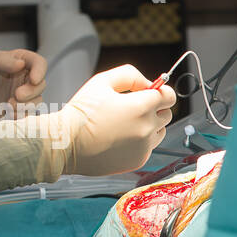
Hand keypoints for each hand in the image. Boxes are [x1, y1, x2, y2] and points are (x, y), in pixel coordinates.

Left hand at [0, 49, 47, 118]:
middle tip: (16, 96)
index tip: (33, 80)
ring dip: (26, 105)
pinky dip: (20, 115)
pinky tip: (6, 113)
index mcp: (17, 60)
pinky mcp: (15, 108)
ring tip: (8, 106)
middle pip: (41, 84)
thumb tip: (21, 64)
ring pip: (37, 100)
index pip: (38, 62)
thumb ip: (1, 60)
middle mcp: (22, 77)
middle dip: (31, 92)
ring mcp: (20, 94)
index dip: (40, 71)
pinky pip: (26, 113)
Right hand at [56, 65, 176, 175]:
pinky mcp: (139, 160)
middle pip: (167, 114)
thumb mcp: (102, 81)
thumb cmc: (82, 113)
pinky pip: (148, 147)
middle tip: (133, 108)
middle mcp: (147, 128)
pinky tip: (120, 138)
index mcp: (141, 107)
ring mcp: (144, 147)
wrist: (67, 143)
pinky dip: (139, 142)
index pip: (170, 96)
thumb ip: (130, 76)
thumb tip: (148, 84)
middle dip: (155, 108)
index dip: (161, 92)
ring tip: (124, 124)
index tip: (151, 92)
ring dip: (149, 126)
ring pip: (160, 132)